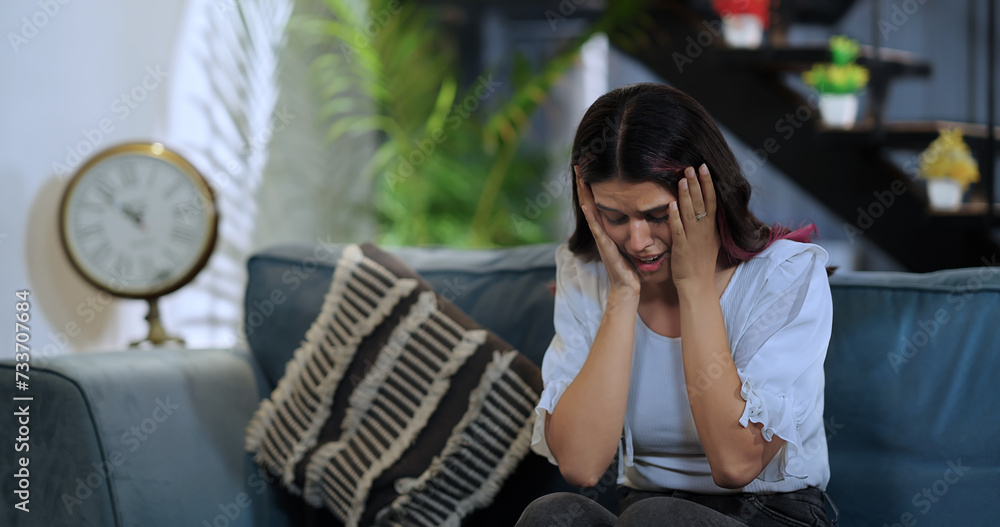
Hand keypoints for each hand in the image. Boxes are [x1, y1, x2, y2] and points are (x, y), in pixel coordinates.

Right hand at [575, 166, 640, 298]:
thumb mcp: (630, 243)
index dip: (592, 186)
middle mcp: (601, 231)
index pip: (597, 202)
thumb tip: (639, 215)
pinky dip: (591, 216)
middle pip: (589, 202)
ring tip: (580, 178)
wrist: (628, 287)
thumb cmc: (630, 267)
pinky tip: (587, 205)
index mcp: (607, 229)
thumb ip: (630, 229)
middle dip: (584, 184)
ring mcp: (601, 239)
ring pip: (590, 212)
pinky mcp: (605, 247)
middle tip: (578, 165)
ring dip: (584, 194)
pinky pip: (597, 229)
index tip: (588, 169)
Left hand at [668, 164, 720, 289]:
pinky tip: (672, 204)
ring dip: (686, 195)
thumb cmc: (701, 263)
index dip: (707, 183)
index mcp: (710, 227)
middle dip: (696, 184)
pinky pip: (678, 229)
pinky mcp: (682, 247)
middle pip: (701, 202)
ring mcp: (693, 238)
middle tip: (691, 167)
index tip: (704, 167)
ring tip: (683, 179)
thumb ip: (707, 224)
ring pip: (690, 213)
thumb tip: (706, 208)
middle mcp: (704, 230)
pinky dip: (675, 217)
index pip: (711, 200)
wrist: (697, 284)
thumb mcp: (710, 240)